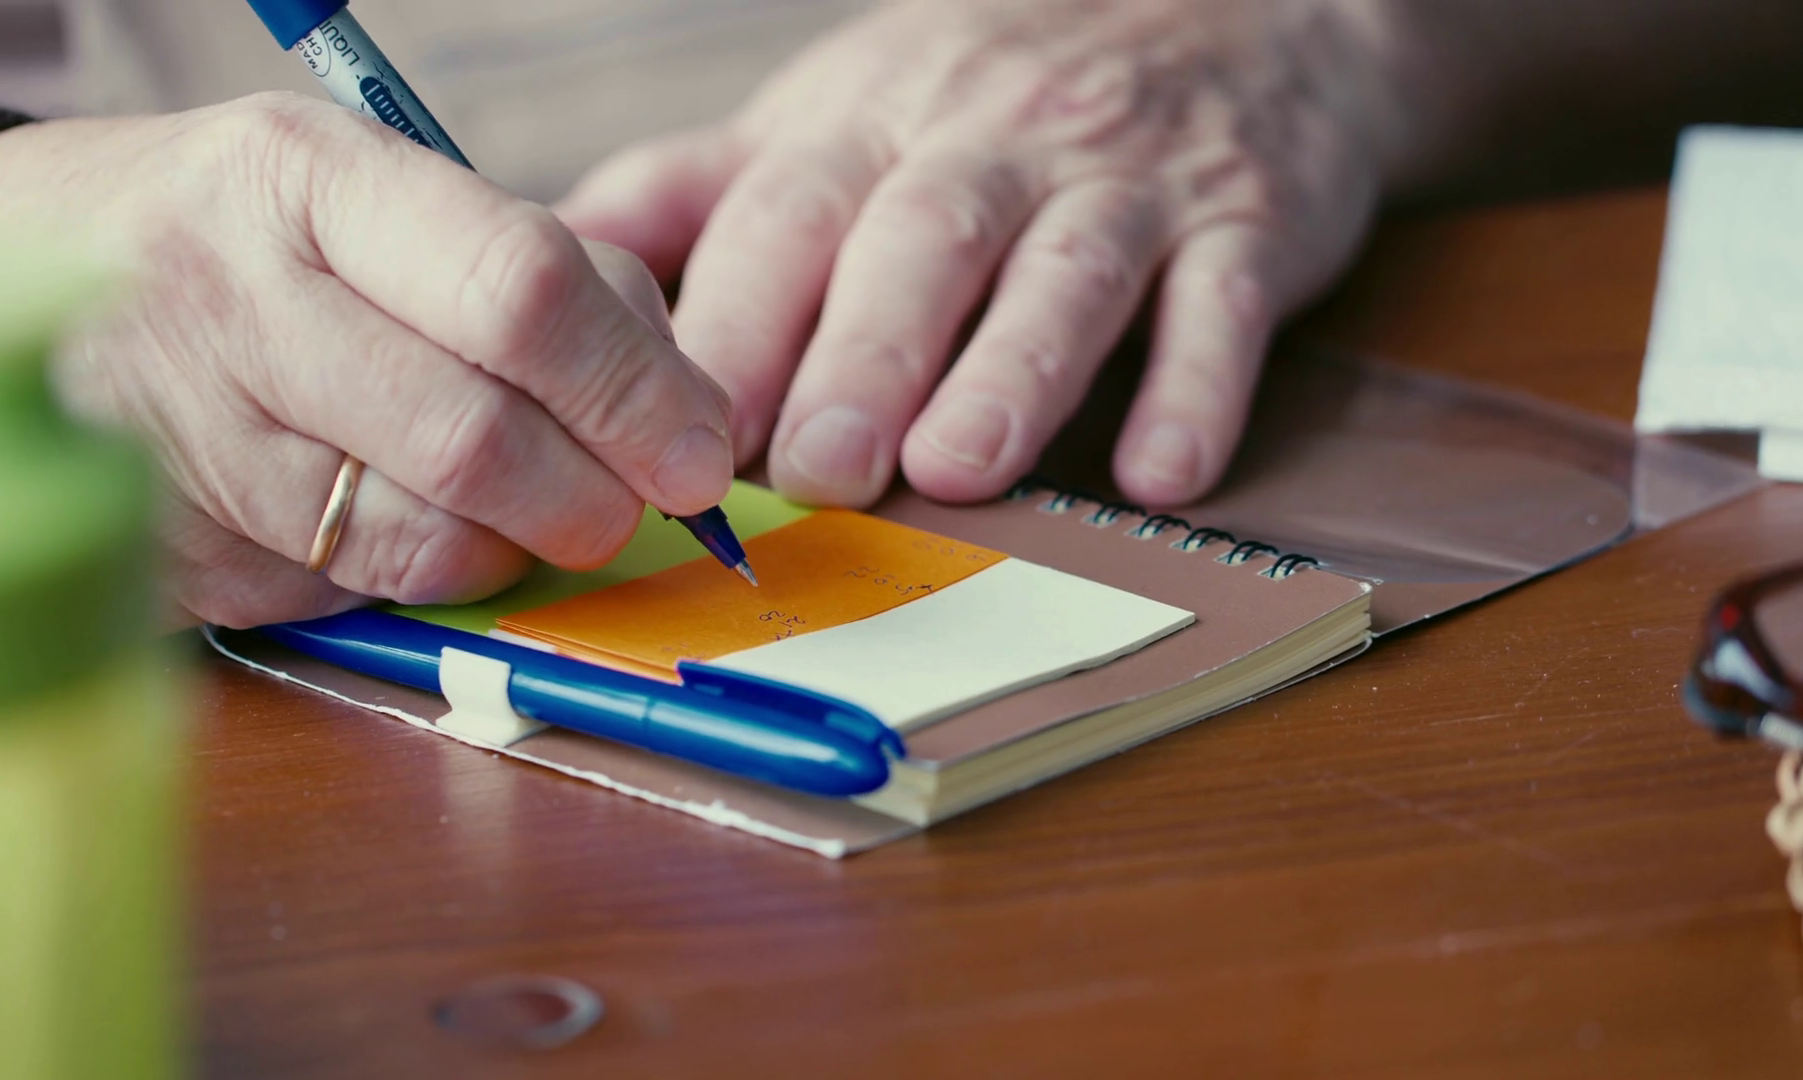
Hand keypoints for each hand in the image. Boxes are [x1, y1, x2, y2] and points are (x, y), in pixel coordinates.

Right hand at [0, 93, 734, 627]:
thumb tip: (686, 413)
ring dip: (517, 546)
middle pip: (479, 438)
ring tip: (529, 508)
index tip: (702, 454)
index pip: (522, 291)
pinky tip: (413, 518)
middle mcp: (235, 294)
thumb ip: (548, 280)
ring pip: (424, 538)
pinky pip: (354, 588)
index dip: (637, 390)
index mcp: (313, 177)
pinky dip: (424, 574)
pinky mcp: (169, 537)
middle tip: (632, 506)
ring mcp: (186, 428)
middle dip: (594, 496)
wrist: (24, 271)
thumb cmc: (257, 237)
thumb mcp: (388, 198)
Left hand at [558, 0, 1400, 506]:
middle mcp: (994, 144)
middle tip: (820, 468)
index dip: (732, 322)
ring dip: (1016, 370)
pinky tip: (1161, 472)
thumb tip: (556, 259)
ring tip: (965, 468)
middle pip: (922, 239)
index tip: (673, 437)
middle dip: (866, 352)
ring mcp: (1125, 181)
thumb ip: (704, 193)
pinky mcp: (1246, 224)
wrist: (1224, 16)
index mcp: (872, 128)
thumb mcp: (837, 117)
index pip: (787, 214)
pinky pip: (1225, 302)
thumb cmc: (989, 104)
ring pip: (1069, 266)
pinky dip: (1196, 387)